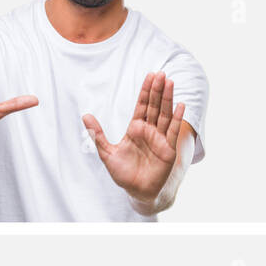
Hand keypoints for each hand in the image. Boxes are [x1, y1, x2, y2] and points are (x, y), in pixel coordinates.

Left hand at [83, 72, 184, 203]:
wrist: (136, 191)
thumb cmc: (123, 173)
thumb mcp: (106, 152)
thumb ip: (98, 134)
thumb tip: (85, 115)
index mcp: (135, 129)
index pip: (142, 106)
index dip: (146, 91)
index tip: (150, 76)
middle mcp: (149, 131)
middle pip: (154, 106)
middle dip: (157, 90)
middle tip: (161, 74)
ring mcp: (160, 139)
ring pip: (164, 115)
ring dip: (168, 99)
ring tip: (170, 83)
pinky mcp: (168, 150)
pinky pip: (173, 131)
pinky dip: (176, 119)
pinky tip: (180, 106)